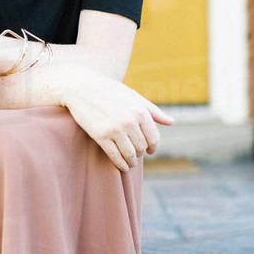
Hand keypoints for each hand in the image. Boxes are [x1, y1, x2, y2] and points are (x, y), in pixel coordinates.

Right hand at [59, 66, 174, 171]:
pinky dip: (121, 164)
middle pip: (141, 148)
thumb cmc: (110, 91)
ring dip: (131, 162)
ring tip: (130, 163)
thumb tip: (171, 122)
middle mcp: (129, 121)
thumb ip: (153, 110)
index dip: (153, 147)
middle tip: (136, 154)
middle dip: (140, 153)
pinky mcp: (101, 136)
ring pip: (130, 154)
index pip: (153, 138)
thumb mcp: (133, 97)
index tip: (150, 151)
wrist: (81, 88)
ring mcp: (115, 129)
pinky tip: (122, 166)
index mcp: (140, 111)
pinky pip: (115, 156)